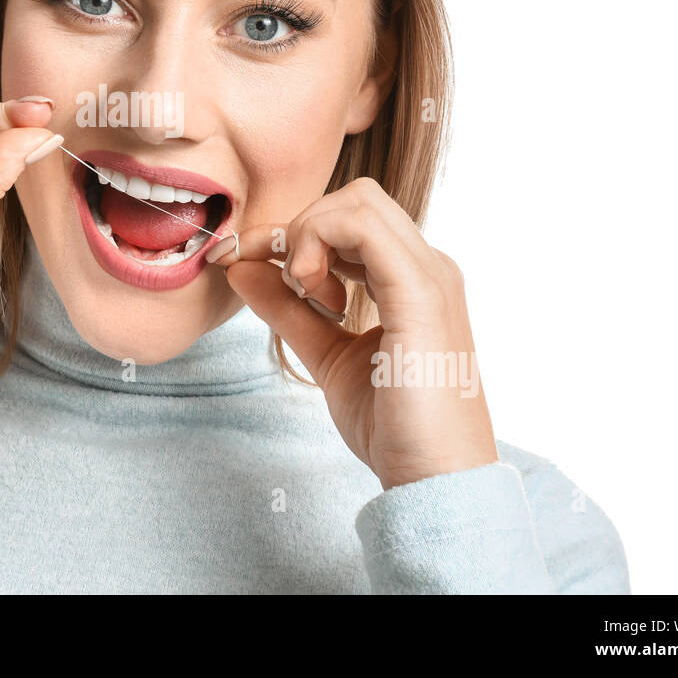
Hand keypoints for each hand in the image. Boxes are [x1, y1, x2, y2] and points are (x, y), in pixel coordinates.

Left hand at [208, 177, 496, 489]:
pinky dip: (320, 244)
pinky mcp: (420, 291)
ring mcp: (429, 274)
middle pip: (354, 198)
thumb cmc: (393, 427)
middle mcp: (428, 266)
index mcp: (413, 279)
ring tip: (306, 294)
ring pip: (357, 201)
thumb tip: (242, 267)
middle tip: (279, 279)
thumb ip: (289, 308)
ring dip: (309, 235)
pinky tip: (315, 294)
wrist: (435, 479)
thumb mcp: (327, 354)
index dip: (292, 231)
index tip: (246, 259)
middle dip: (299, 225)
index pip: (351, 219)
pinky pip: (362, 226)